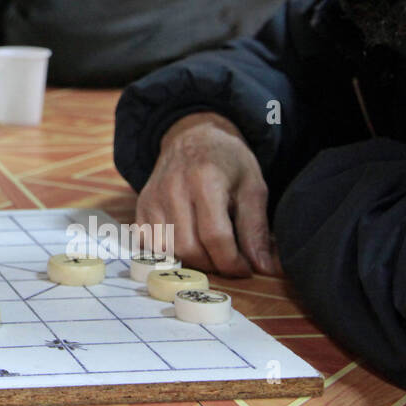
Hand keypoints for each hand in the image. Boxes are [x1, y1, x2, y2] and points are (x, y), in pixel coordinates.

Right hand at [136, 112, 279, 277]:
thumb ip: (256, 228)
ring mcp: (153, 197)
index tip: (245, 268)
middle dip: (213, 265)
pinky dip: (169, 254)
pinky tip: (188, 245)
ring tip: (210, 254)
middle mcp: (173, 188)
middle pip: (189, 248)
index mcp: (205, 179)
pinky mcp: (141, 206)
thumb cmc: (228, 163)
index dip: (233, 262)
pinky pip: (150, 245)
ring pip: (168, 251)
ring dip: (191, 262)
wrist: (193, 137)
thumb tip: (264, 268)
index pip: (216, 236)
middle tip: (229, 262)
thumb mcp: (252, 187)